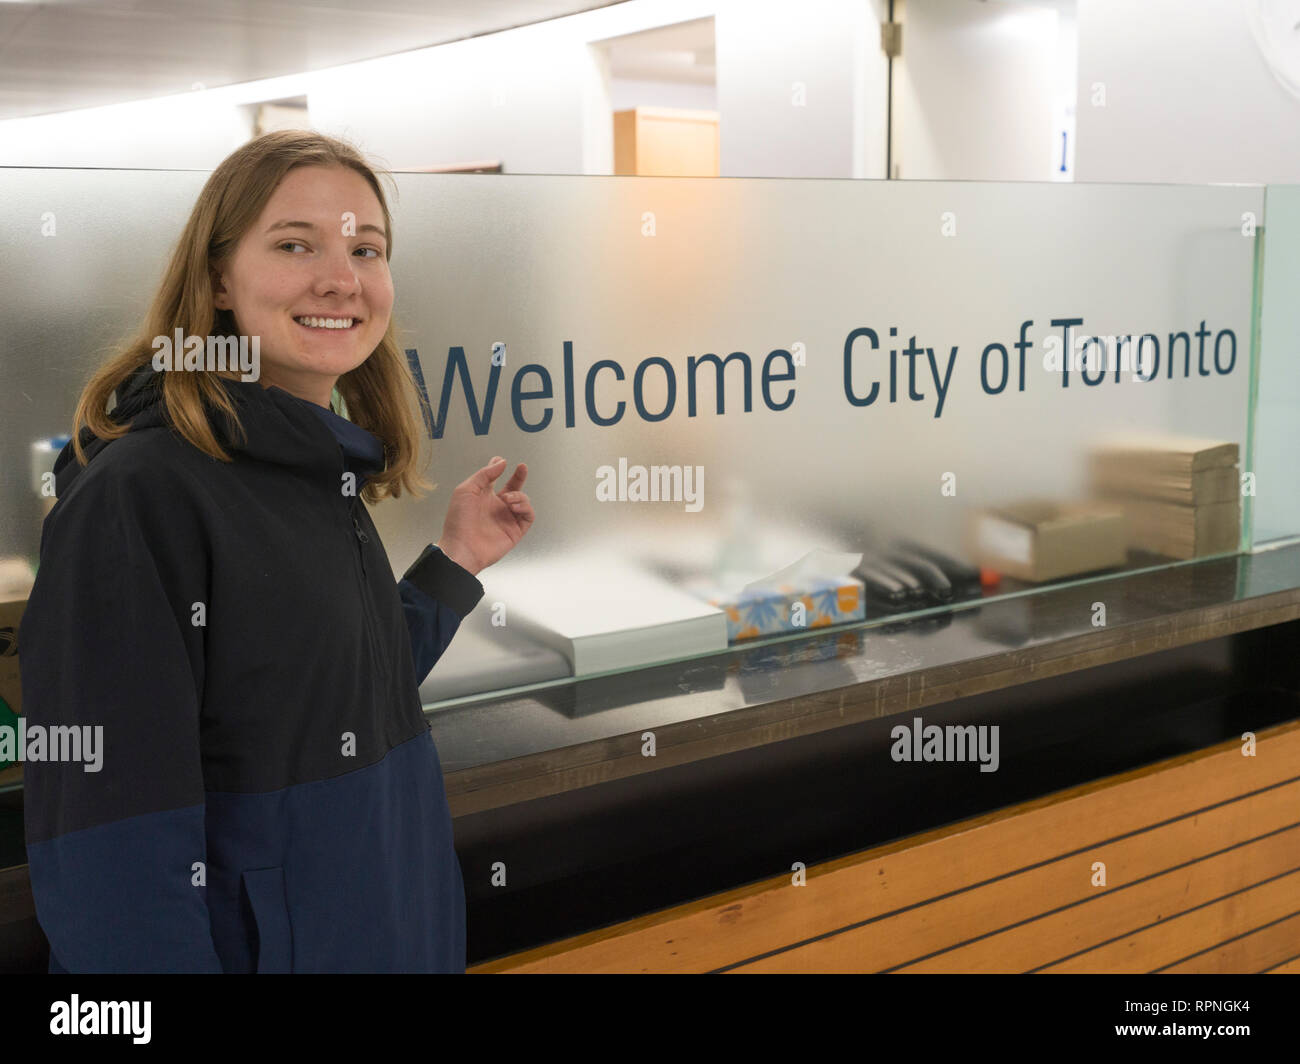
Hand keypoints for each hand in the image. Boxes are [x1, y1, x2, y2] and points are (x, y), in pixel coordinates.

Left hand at [437, 456, 533, 575]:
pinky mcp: (515, 531)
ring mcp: (506, 518)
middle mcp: (496, 507)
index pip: (494, 479)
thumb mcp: (466, 490)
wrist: (462, 547)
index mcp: (482, 497)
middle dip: (519, 477)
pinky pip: (528, 515)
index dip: (498, 468)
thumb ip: (484, 474)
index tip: (501, 461)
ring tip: (508, 499)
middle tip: (522, 467)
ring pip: (523, 500)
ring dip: (519, 495)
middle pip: (513, 488)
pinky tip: (514, 506)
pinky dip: (525, 508)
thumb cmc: (458, 522)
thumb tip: (500, 462)